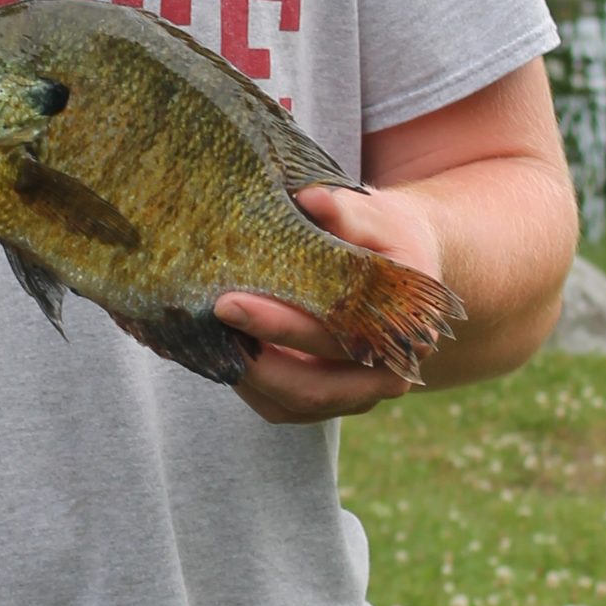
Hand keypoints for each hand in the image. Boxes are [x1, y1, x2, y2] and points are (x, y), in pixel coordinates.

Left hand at [218, 185, 446, 424]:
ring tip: (203, 341)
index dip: (280, 326)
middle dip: (255, 362)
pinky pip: (281, 407)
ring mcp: (359, 393)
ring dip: (246, 379)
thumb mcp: (375, 218)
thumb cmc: (385, 238)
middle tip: (207, 324)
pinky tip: (215, 352)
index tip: (229, 303)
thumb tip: (311, 198)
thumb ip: (346, 212)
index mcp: (403, 329)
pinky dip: (246, 385)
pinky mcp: (330, 398)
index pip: (335, 337)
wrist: (401, 264)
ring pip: (293, 406)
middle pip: (314, 389)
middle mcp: (387, 374)